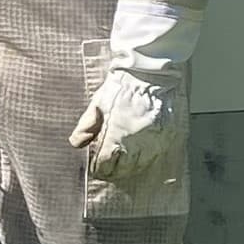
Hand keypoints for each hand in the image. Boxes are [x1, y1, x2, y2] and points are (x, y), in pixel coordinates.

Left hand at [70, 68, 183, 211]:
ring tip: (123, 163)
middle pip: (123, 168)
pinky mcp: (167, 136)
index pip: (105, 163)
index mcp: (117, 135)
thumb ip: (86, 126)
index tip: (95, 167)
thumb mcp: (97, 103)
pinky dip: (146, 158)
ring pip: (140, 165)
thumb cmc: (122, 87)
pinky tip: (140, 154)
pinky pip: (156, 155)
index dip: (98, 167)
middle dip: (113, 170)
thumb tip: (76, 143)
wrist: (148, 73)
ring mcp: (154, 141)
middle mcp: (136, 142)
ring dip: (130, 166)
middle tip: (108, 168)